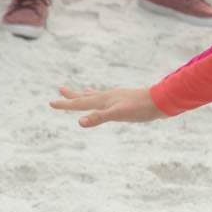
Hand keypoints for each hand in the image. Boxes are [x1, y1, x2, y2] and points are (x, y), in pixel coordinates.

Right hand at [49, 86, 164, 128]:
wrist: (161, 101)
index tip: (50, 102)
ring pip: (96, 96)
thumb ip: (99, 118)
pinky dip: (100, 100)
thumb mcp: (118, 115)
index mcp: (104, 100)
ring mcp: (117, 98)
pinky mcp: (125, 101)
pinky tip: (106, 102)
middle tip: (60, 89)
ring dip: (85, 95)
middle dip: (72, 96)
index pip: (80, 103)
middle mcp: (108, 97)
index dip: (65, 104)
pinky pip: (107, 100)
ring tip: (79, 93)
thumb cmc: (140, 108)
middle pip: (85, 96)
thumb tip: (79, 122)